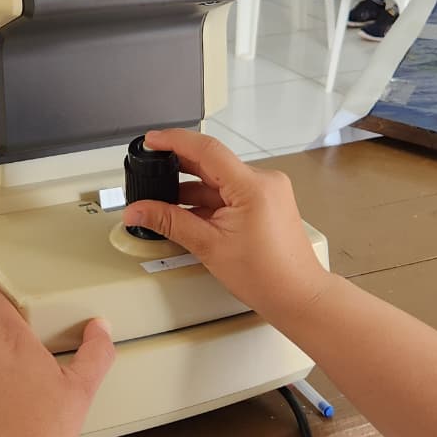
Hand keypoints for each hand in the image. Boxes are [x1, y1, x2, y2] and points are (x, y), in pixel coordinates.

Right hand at [122, 129, 331, 324]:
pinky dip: (208, 199)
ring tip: (164, 202)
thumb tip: (139, 211)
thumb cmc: (267, 277)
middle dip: (178, 167)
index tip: (152, 140)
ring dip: (192, 188)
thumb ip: (168, 222)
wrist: (297, 296)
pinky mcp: (266, 200)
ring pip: (219, 178)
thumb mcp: (208, 246)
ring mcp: (267, 190)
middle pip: (211, 161)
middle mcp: (264, 181)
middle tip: (151, 171)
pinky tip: (188, 212)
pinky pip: (230, 190)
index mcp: (252, 186)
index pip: (206, 149)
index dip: (174, 141)